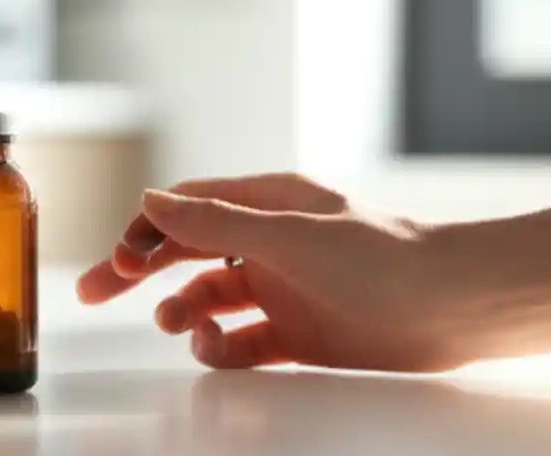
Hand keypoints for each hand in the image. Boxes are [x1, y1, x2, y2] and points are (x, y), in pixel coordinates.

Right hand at [76, 173, 459, 371]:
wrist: (458, 308)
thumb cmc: (383, 258)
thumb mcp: (289, 235)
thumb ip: (216, 224)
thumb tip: (149, 202)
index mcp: (266, 203)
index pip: (184, 210)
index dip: (143, 232)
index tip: (115, 261)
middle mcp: (268, 243)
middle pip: (184, 253)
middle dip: (138, 271)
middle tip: (92, 291)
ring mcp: (281, 289)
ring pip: (208, 299)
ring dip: (183, 311)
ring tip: (177, 325)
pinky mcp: (297, 334)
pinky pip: (241, 341)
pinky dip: (221, 347)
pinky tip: (219, 348)